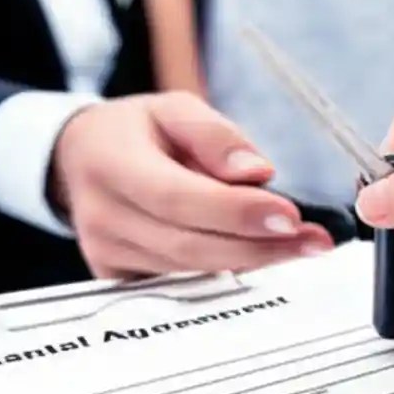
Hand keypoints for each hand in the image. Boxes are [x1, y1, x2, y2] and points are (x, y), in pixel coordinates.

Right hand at [52, 92, 332, 278]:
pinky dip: (226, 273)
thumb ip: (215, 136)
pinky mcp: (118, 279)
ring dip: (253, 260)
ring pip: (191, 270)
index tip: (290, 217)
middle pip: (191, 246)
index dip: (236, 213)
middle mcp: (104, 216)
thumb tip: (257, 173)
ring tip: (301, 245)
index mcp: (111, 164)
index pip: (178, 197)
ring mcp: (107, 254)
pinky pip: (182, 284)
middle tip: (314, 241)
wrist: (78, 161)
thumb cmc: (134, 133)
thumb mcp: (173, 109)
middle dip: (260, 247)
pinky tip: (262, 257)